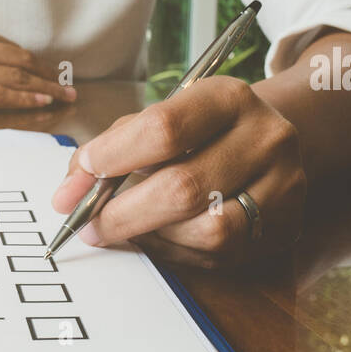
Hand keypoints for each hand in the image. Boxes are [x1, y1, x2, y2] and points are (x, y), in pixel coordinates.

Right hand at [0, 21, 75, 109]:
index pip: (10, 48)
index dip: (34, 64)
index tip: (51, 74)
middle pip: (21, 61)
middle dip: (49, 76)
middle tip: (70, 89)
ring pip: (16, 78)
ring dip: (45, 89)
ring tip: (65, 100)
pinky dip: (25, 99)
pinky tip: (42, 103)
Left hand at [51, 76, 305, 267]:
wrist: (269, 146)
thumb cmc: (199, 134)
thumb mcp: (160, 119)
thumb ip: (110, 149)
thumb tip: (66, 196)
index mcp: (228, 98)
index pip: (164, 128)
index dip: (113, 157)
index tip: (79, 179)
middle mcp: (265, 137)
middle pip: (182, 187)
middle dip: (122, 214)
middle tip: (88, 226)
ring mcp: (283, 185)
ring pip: (205, 229)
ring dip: (153, 235)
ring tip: (129, 227)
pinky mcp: (283, 228)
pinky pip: (218, 253)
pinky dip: (178, 250)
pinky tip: (162, 236)